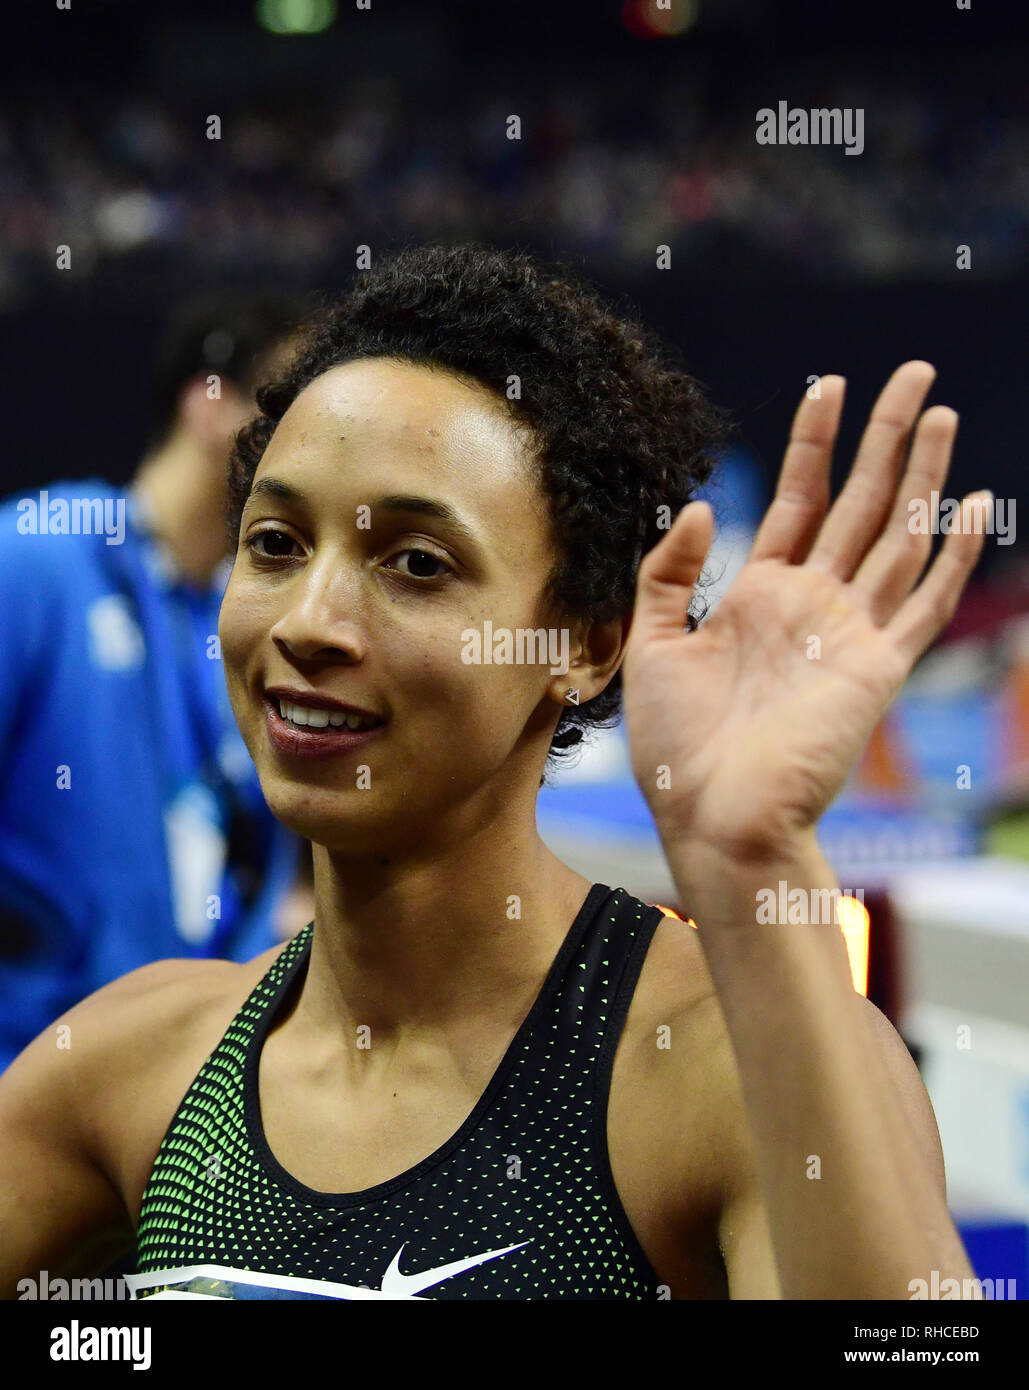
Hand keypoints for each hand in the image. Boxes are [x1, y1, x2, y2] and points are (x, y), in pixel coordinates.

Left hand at [622, 361, 991, 859]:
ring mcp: (851, 630)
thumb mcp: (652, 643)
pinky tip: (978, 504)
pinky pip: (927, 601)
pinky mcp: (880, 666)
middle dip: (886, 435)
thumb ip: (668, 572)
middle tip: (915, 373)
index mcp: (760, 594)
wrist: (711, 815)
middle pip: (860, 500)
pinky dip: (956, 554)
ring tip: (944, 412)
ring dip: (925, 474)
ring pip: (899, 535)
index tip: (828, 385)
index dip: (814, 442)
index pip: (798, 498)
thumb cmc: (676, 744)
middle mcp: (813, 603)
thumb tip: (701, 504)